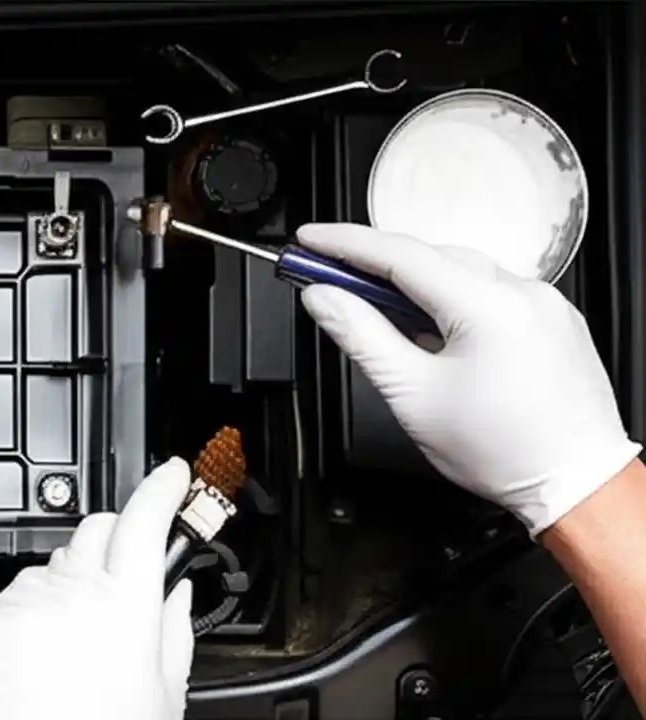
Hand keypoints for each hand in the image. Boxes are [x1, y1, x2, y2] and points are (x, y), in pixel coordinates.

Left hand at [0, 459, 193, 719]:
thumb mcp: (162, 693)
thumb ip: (172, 628)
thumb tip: (177, 588)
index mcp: (126, 605)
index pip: (145, 520)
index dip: (162, 488)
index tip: (171, 475)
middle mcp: (71, 592)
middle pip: (95, 531)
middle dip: (114, 538)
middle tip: (124, 571)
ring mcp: (22, 605)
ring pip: (48, 571)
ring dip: (64, 589)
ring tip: (72, 651)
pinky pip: (9, 604)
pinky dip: (25, 621)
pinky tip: (36, 667)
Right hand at [297, 223, 640, 535]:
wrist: (577, 485)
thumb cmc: (502, 451)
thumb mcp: (412, 394)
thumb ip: (361, 336)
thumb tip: (323, 298)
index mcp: (487, 305)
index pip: (400, 253)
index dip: (345, 243)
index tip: (310, 240)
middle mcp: (523, 292)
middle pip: (430, 257)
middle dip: (375, 264)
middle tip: (329, 278)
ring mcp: (544, 305)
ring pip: (462, 273)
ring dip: (414, 285)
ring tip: (377, 311)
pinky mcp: (554, 321)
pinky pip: (491, 292)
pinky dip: (452, 299)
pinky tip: (431, 329)